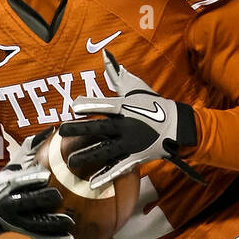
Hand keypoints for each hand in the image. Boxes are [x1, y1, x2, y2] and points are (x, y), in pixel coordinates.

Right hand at [0, 136, 73, 238]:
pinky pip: (40, 236)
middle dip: (41, 199)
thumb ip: (34, 145)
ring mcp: (18, 220)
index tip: (45, 175)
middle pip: (27, 202)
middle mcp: (11, 204)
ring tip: (69, 221)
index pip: (19, 181)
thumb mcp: (17, 161)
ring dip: (52, 223)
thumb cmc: (9, 178)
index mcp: (8, 185)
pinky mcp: (25, 231)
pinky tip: (70, 237)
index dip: (31, 179)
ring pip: (35, 223)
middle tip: (57, 196)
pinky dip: (54, 237)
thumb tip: (54, 128)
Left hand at [59, 51, 202, 189]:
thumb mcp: (135, 87)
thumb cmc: (152, 103)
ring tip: (71, 161)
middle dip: (80, 129)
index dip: (89, 105)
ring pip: (105, 150)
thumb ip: (117, 74)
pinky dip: (105, 176)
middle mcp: (126, 125)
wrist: (176, 126)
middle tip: (62, 130)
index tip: (74, 106)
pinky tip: (91, 183)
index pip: (104, 104)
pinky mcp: (135, 157)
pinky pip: (118, 168)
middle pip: (99, 127)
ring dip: (87, 155)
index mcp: (125, 107)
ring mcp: (130, 143)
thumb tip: (105, 54)